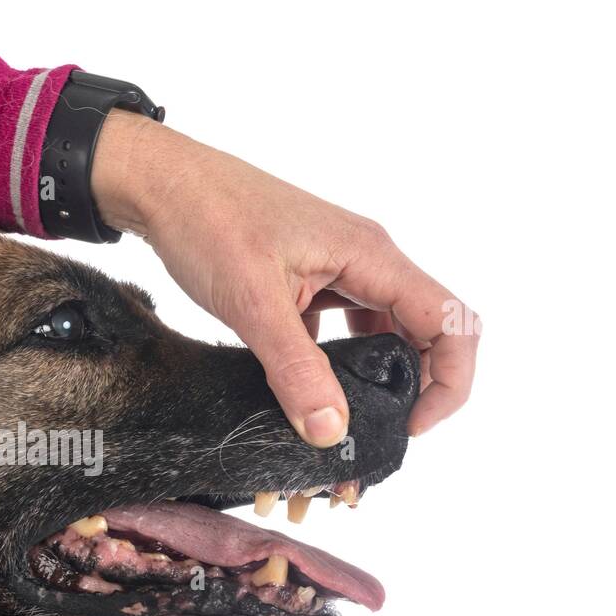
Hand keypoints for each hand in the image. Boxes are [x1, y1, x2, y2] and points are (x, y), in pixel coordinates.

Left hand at [91, 111, 479, 443]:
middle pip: (427, 327)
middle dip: (418, 384)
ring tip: (347, 417)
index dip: (449, 380)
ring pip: (386, 328)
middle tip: (382, 430)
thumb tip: (331, 432)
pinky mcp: (312, 277)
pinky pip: (346, 324)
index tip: (413, 425)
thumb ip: (296, 370)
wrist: (163, 184)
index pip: (451, 320)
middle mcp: (367, 258)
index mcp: (371, 255)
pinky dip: (339, 360)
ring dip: (378, 375)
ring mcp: (340, 267)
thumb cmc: (207, 221)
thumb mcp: (253, 304)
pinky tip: (308, 386)